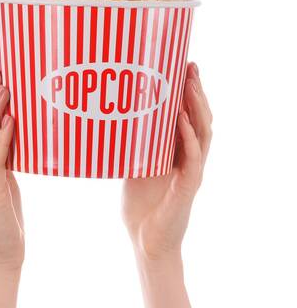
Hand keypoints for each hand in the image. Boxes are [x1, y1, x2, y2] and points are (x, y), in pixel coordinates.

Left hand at [123, 62, 211, 270]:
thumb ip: (129, 146)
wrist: (145, 241)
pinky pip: (192, 158)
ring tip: (188, 85)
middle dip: (196, 91)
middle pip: (200, 118)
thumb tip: (105, 120)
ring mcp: (192, 172)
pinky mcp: (188, 187)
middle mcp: (189, 159)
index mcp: (178, 153)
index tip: (181, 66)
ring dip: (196, 108)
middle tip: (189, 65)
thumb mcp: (132, 168)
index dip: (188, 92)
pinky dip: (187, 137)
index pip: (188, 116)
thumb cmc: (141, 208)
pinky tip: (180, 121)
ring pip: (202, 133)